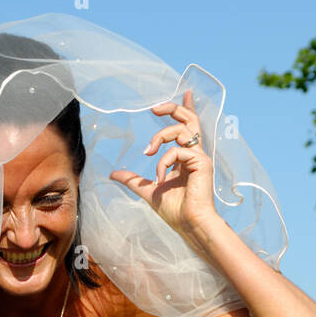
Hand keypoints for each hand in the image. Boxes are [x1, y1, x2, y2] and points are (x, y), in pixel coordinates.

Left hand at [108, 89, 216, 242]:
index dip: (186, 108)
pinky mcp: (202, 162)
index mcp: (186, 156)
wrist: (189, 224)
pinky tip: (159, 179)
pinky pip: (177, 151)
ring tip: (148, 153)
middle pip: (188, 119)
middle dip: (172, 108)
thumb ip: (133, 180)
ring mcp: (199, 156)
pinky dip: (163, 162)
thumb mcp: (148, 190)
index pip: (188, 126)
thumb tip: (114, 173)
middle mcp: (194, 153)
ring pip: (180, 129)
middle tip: (153, 108)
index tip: (186, 92)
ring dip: (159, 137)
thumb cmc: (175, 210)